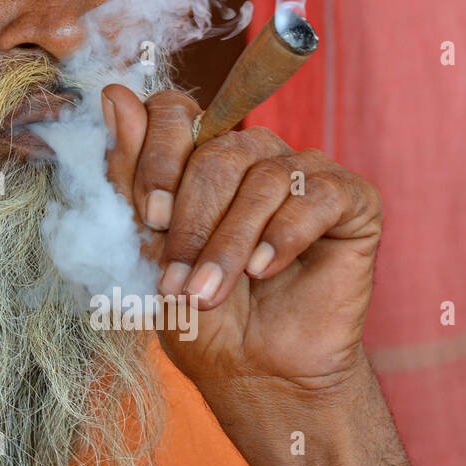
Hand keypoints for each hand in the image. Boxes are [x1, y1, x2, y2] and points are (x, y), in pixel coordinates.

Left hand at [101, 84, 382, 394]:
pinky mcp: (352, 201)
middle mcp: (251, 151)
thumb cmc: (194, 308)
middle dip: (191, 222)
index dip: (158, 156)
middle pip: (217, 151)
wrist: (252, 372)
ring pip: (263, 178)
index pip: (173, 109)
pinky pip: (317, 196)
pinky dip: (283, 237)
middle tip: (177, 279)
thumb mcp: (144, 244)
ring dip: (230, 243)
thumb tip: (113, 93)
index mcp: (198, 152)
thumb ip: (128, 172)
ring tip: (211, 293)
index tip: (148, 217)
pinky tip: (266, 271)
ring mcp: (303, 171)